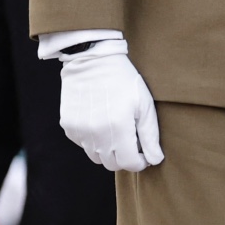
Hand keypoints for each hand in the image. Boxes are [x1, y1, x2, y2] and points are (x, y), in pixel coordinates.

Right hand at [59, 39, 163, 170]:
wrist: (92, 60)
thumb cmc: (124, 80)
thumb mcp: (144, 103)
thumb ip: (150, 135)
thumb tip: (155, 159)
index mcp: (118, 128)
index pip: (129, 163)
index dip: (140, 162)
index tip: (146, 155)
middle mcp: (96, 135)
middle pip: (112, 164)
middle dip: (125, 158)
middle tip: (133, 142)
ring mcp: (79, 132)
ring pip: (96, 157)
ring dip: (108, 151)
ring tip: (117, 130)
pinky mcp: (69, 127)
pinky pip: (83, 144)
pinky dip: (94, 140)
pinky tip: (101, 121)